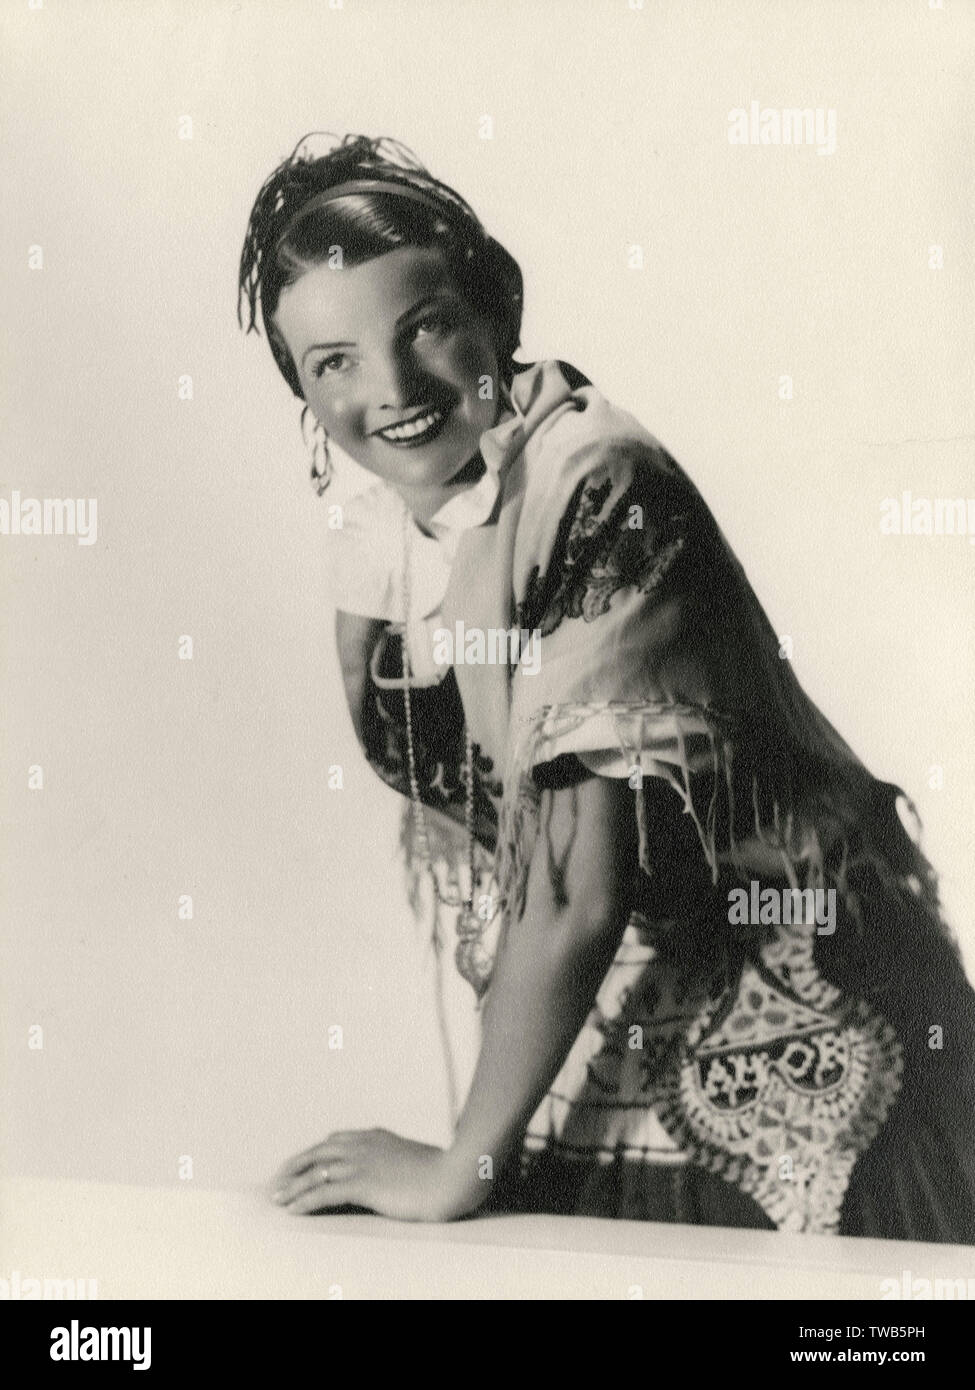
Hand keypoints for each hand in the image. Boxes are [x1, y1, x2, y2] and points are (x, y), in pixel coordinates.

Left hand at [270, 1128, 487, 1222]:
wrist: (452, 1176)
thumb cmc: (442, 1171)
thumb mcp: (415, 1158)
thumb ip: (398, 1159)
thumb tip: (395, 1169)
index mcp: (375, 1137)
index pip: (334, 1141)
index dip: (314, 1153)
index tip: (302, 1164)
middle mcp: (363, 1145)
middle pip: (317, 1152)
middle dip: (294, 1167)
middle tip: (278, 1181)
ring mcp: (362, 1163)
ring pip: (315, 1172)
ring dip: (292, 1187)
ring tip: (277, 1198)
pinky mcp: (363, 1184)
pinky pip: (324, 1193)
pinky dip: (304, 1201)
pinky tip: (294, 1210)